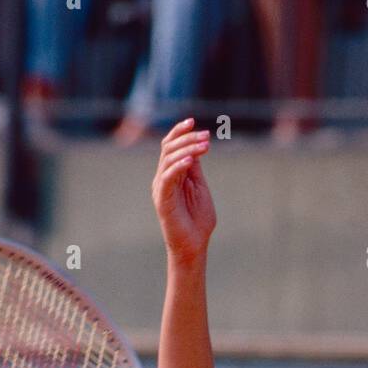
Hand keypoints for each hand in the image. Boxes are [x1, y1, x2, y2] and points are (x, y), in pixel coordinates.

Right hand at [151, 118, 216, 264]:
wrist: (194, 246)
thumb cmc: (198, 221)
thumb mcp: (200, 188)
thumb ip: (195, 170)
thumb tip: (195, 148)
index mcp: (172, 175)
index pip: (171, 146)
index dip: (179, 132)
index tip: (192, 121)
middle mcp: (163, 178)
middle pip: (169, 149)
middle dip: (187, 139)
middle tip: (206, 137)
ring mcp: (161, 188)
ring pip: (168, 159)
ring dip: (187, 149)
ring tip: (204, 146)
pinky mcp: (162, 199)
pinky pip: (167, 177)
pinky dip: (178, 166)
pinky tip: (192, 160)